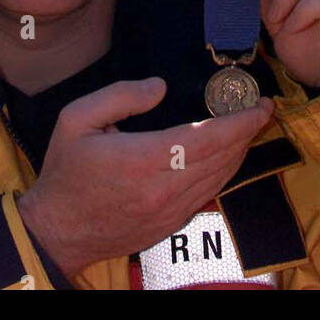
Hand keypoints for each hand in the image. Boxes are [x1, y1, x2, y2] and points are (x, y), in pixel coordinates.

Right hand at [17, 77, 272, 279]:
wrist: (57, 231)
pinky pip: (208, 194)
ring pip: (220, 178)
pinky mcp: (170, 223)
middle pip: (221, 158)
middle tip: (262, 107)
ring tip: (250, 125)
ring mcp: (169, 211)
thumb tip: (160, 87)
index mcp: (142, 160)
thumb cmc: (66, 172)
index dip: (239, 122)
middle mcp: (162, 189)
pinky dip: (225, 171)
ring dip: (240, 150)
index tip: (260, 104)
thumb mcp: (76, 119)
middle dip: (248, 131)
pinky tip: (228, 154)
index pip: (206, 138)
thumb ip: (120, 95)